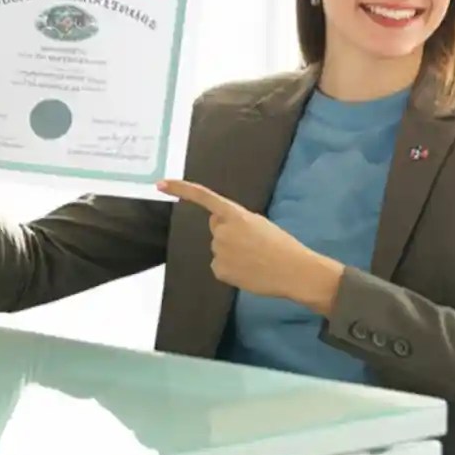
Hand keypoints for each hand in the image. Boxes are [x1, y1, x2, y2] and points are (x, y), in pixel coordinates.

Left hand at [157, 179, 344, 314]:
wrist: (294, 271)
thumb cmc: (281, 245)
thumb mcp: (258, 223)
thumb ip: (235, 221)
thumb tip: (218, 227)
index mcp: (235, 214)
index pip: (204, 197)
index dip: (181, 189)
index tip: (160, 184)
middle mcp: (221, 231)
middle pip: (216, 228)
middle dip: (229, 233)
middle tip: (253, 243)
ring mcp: (218, 251)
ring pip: (219, 248)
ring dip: (232, 252)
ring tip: (255, 258)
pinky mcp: (218, 270)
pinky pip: (220, 266)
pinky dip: (231, 269)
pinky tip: (249, 271)